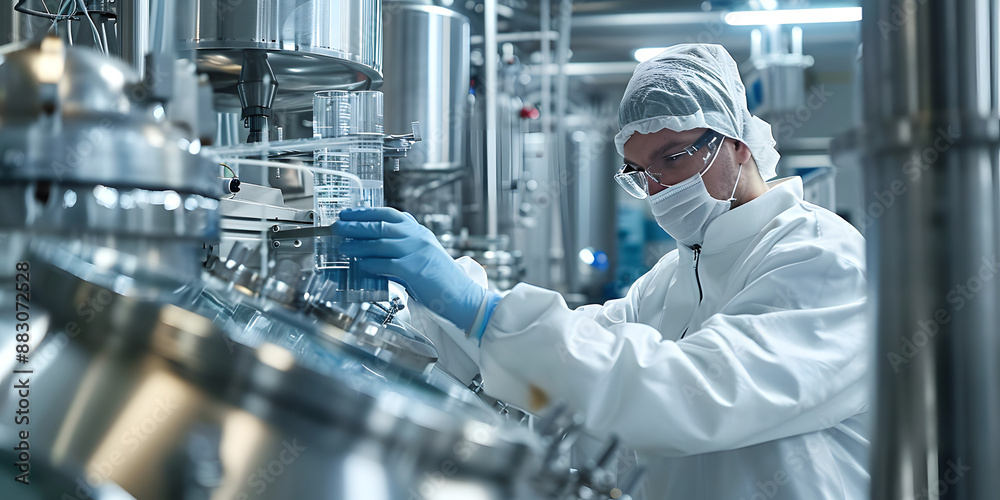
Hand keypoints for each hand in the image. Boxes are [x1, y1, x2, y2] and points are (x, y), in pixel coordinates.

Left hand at [333, 208, 486, 330]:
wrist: (461, 296)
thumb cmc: (440, 279)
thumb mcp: (423, 254)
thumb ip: (403, 247)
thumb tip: (374, 247)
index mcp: (419, 232)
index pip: (389, 214)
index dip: (365, 212)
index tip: (348, 214)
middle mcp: (417, 238)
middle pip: (380, 225)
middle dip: (355, 225)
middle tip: (338, 227)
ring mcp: (417, 253)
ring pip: (380, 243)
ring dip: (358, 245)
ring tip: (343, 246)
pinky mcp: (414, 270)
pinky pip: (386, 264)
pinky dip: (370, 263)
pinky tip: (359, 264)